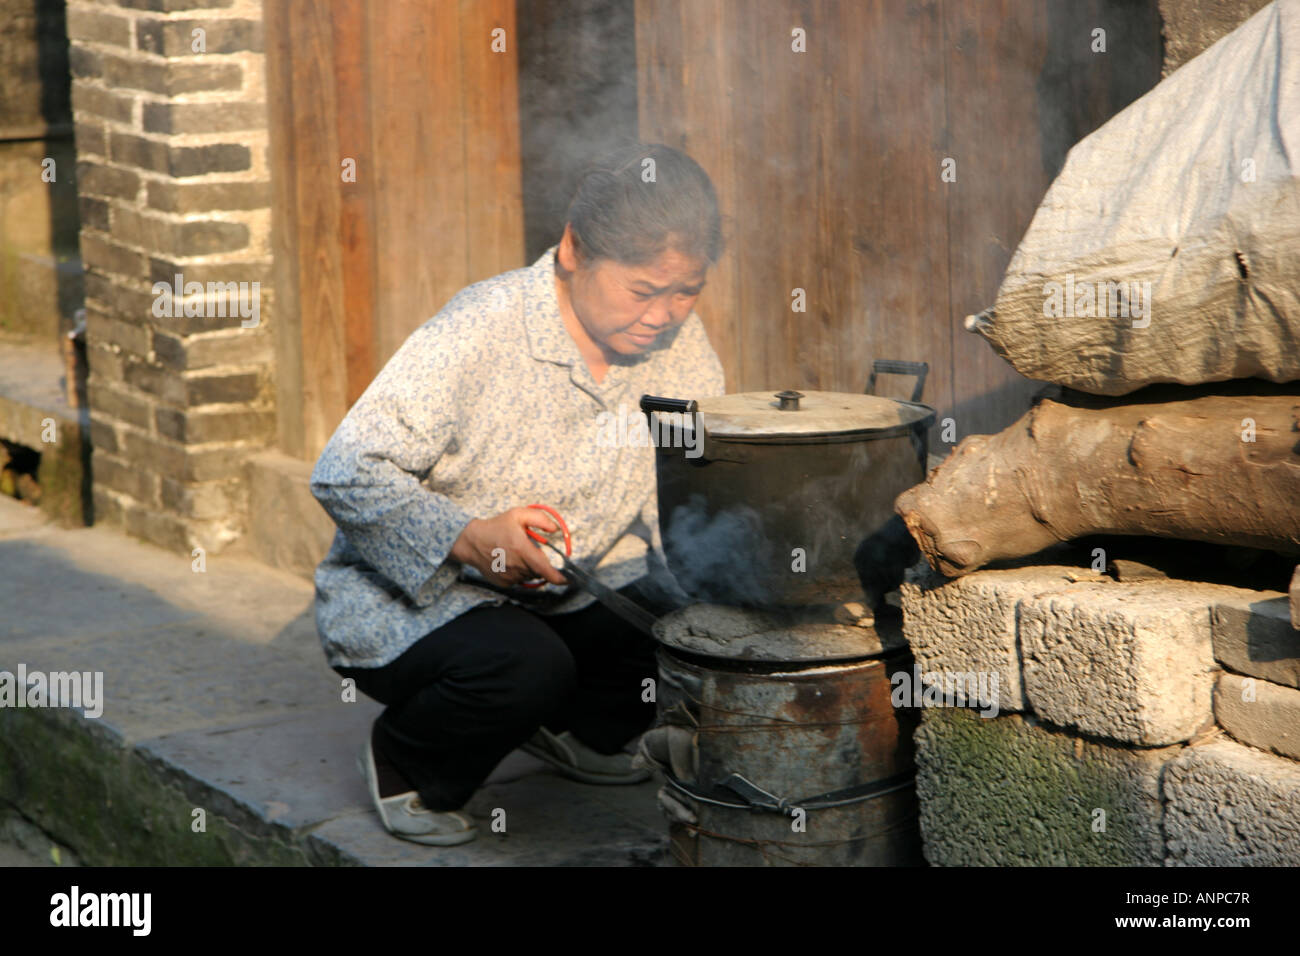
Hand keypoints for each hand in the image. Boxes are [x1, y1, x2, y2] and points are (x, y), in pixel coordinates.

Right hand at [450, 507, 568, 587]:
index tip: (568, 579)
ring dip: (529, 567)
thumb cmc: (496, 527)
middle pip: (539, 571)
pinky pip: (519, 580)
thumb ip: (540, 518)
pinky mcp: (503, 583)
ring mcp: (509, 577)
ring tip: (515, 554)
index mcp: (522, 550)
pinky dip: (519, 572)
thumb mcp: (518, 514)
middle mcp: (516, 566)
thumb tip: (555, 528)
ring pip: (530, 576)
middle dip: (539, 562)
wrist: (472, 542)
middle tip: (527, 549)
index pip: (546, 570)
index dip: (559, 577)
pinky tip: (509, 561)